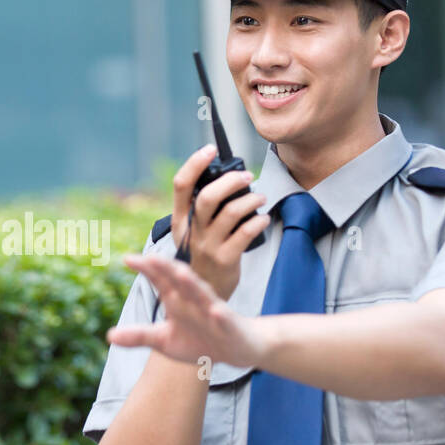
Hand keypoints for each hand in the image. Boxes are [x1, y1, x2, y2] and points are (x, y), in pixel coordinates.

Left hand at [107, 253, 268, 368]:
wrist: (238, 349)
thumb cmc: (200, 340)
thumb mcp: (164, 341)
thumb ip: (139, 336)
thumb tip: (109, 336)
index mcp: (177, 299)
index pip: (160, 280)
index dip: (146, 269)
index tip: (127, 258)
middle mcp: (194, 299)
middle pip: (180, 280)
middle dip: (167, 268)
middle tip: (151, 257)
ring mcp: (213, 310)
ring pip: (203, 294)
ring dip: (193, 284)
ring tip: (182, 273)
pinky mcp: (230, 325)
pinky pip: (225, 319)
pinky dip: (221, 315)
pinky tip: (216, 311)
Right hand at [170, 145, 270, 300]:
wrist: (203, 295)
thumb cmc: (203, 256)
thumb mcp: (192, 232)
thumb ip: (201, 209)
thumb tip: (228, 178)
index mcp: (180, 220)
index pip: (181, 185)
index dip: (195, 163)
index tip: (211, 149)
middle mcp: (192, 232)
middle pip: (208, 196)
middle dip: (231, 181)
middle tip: (248, 177)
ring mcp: (208, 247)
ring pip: (231, 213)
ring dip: (251, 200)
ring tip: (260, 198)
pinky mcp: (226, 260)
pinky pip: (246, 233)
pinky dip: (258, 221)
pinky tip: (264, 218)